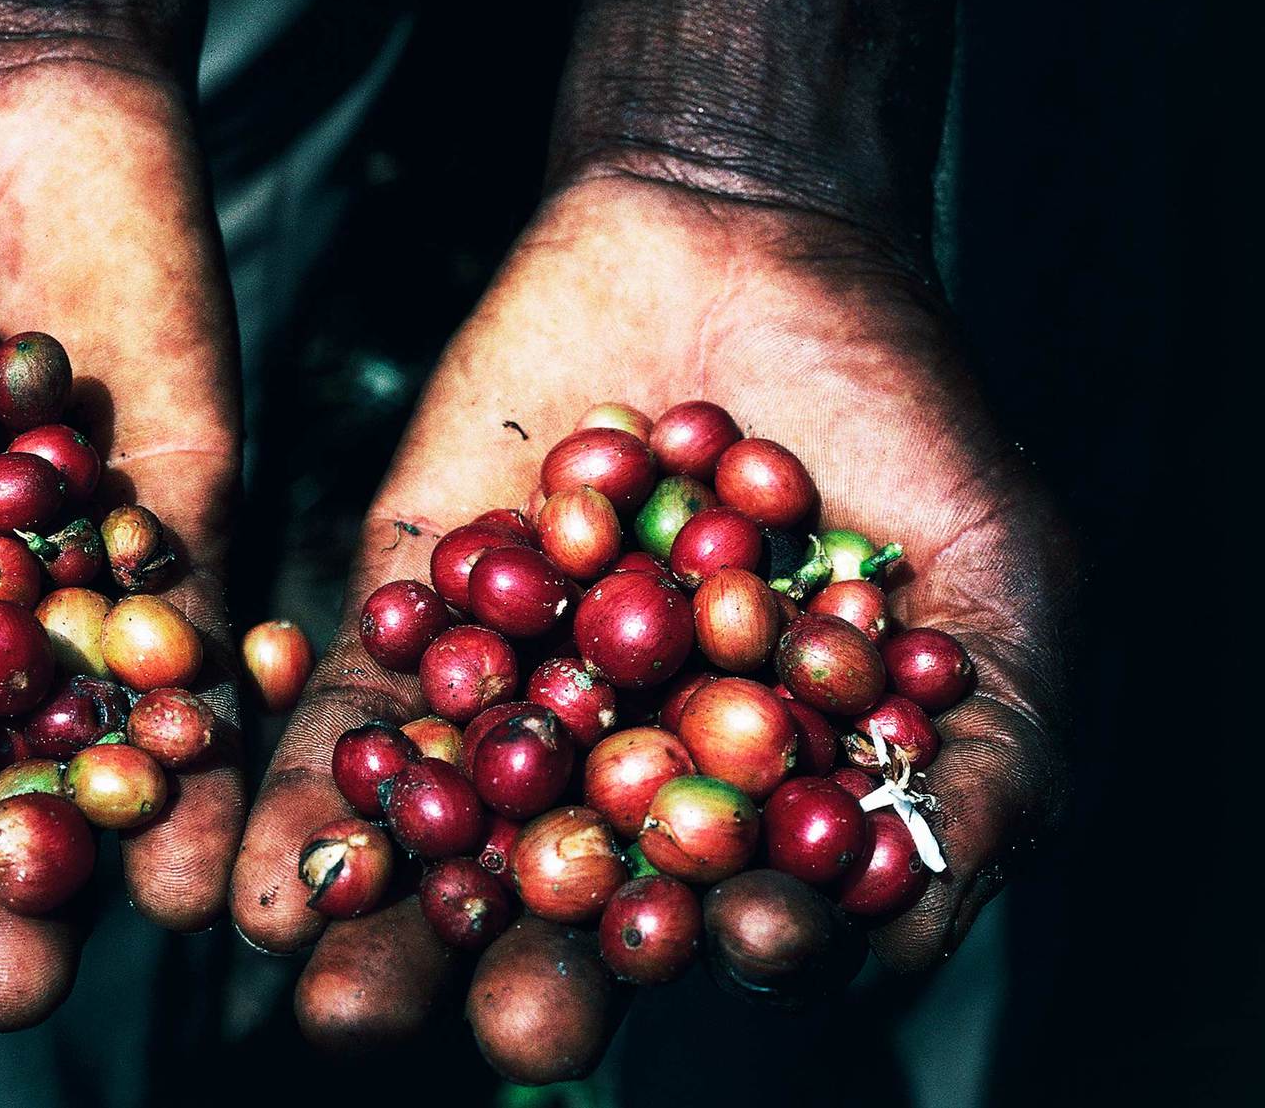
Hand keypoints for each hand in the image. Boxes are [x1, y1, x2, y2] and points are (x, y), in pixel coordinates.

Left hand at [230, 178, 1070, 1081]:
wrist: (743, 236)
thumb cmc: (896, 412)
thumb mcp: (1000, 578)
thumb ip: (982, 758)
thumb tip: (894, 942)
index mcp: (760, 797)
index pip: (742, 902)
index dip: (742, 930)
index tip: (736, 931)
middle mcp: (626, 775)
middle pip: (578, 913)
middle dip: (545, 982)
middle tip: (520, 1030)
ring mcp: (513, 702)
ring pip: (450, 845)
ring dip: (395, 932)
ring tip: (343, 1009)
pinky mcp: (411, 623)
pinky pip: (353, 723)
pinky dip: (309, 797)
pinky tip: (265, 885)